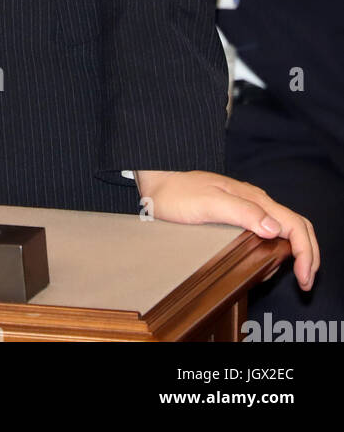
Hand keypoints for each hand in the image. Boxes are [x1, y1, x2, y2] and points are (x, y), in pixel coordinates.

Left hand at [135, 169, 318, 288]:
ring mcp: (247, 208)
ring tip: (287, 275)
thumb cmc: (178, 193)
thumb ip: (242, 212)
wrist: (158, 184)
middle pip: (296, 227)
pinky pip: (266, 232)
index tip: (304, 276)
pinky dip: (276, 250)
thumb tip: (275, 229)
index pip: (295, 224)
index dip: (306, 251)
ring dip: (292, 253)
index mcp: (255, 199)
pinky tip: (267, 262)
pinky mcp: (237, 215)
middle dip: (307, 254)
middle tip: (305, 281)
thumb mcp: (209, 203)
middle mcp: (256, 202)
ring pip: (283, 231)